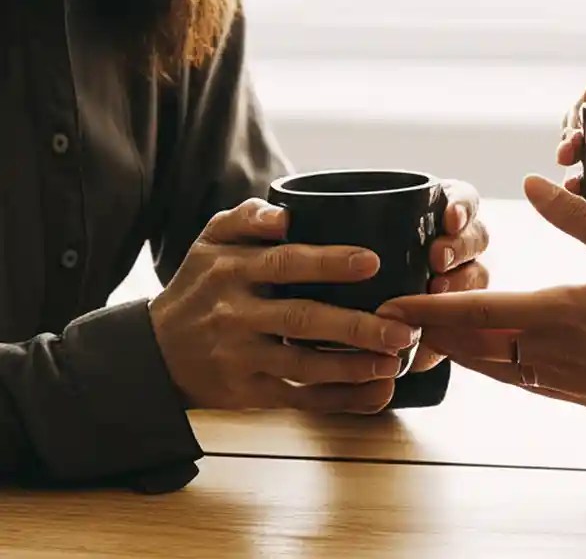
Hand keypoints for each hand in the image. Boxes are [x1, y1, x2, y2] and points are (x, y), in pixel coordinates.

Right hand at [150, 199, 421, 413]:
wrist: (154, 352)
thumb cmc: (201, 287)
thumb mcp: (211, 242)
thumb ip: (247, 217)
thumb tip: (286, 214)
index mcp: (231, 270)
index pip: (284, 263)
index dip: (328, 263)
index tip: (373, 262)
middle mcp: (235, 315)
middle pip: (302, 319)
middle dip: (356, 326)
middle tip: (403, 326)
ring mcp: (241, 357)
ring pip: (304, 365)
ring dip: (353, 367)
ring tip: (394, 360)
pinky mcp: (249, 392)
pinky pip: (300, 399)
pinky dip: (341, 400)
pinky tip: (376, 393)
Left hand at [379, 175, 585, 412]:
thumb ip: (578, 216)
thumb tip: (533, 183)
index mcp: (554, 315)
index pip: (470, 312)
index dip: (424, 308)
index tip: (388, 305)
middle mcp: (546, 355)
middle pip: (469, 346)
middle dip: (432, 332)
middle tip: (399, 320)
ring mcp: (560, 382)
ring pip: (490, 368)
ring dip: (459, 351)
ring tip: (436, 336)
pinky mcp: (578, 397)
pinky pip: (519, 381)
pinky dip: (492, 366)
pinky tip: (495, 356)